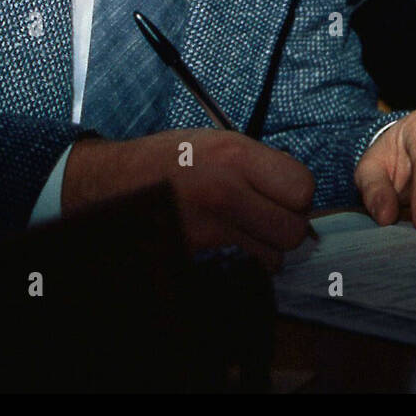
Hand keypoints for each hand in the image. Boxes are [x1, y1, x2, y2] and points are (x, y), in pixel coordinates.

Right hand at [62, 129, 313, 270]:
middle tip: (265, 216)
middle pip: (293, 232)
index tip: (282, 192)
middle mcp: (225, 193)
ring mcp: (209, 231)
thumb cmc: (169, 159)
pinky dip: (240, 266)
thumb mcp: (218, 142)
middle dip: (285, 227)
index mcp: (235, 156)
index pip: (303, 189)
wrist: (112, 183)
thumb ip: (261, 165)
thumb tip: (300, 194)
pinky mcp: (195, 259)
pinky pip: (241, 273)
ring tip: (241, 230)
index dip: (296, 194)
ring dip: (264, 250)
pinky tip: (224, 245)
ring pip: (272, 260)